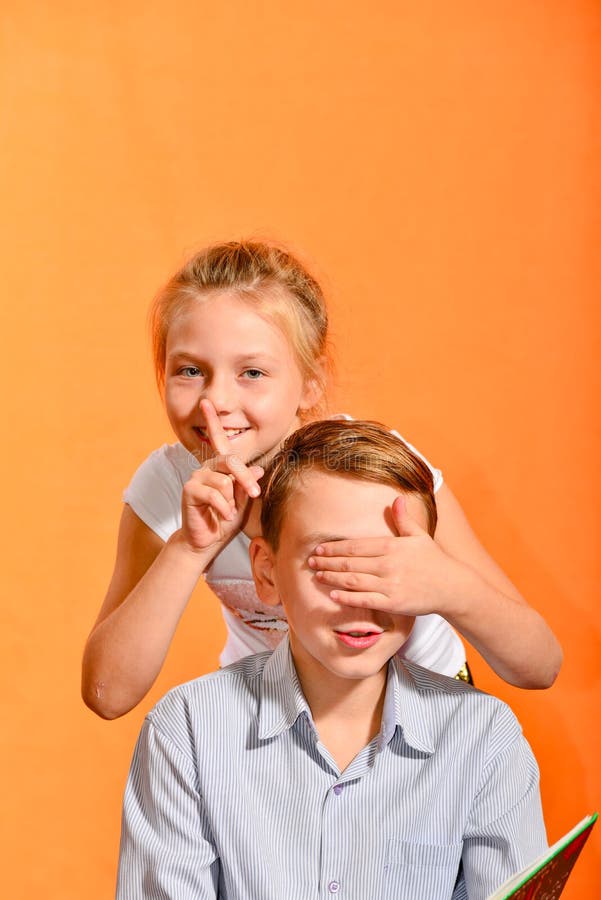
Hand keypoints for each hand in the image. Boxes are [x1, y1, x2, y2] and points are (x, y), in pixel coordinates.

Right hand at [180, 399, 263, 552]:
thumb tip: (257, 470)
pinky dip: (224, 508)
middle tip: (254, 495)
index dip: (212, 421)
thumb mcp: (243, 503)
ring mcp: (196, 478)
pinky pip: (215, 494)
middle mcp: (207, 468)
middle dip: (245, 479)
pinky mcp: (190, 490)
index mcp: (220, 467)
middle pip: (230, 461)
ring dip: (232, 502)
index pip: (218, 441)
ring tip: (226, 512)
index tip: (205, 403)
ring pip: (225, 481)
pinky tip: (222, 516)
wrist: (206, 541)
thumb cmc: (225, 521)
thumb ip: (248, 486)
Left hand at [307, 496, 458, 615]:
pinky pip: (365, 600)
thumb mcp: (419, 536)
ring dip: (332, 578)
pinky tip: (333, 596)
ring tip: (317, 576)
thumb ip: (403, 519)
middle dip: (327, 562)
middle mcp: (388, 564)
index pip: (355, 545)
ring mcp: (390, 584)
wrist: (452, 587)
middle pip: (350, 563)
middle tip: (310, 562)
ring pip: (354, 581)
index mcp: (392, 546)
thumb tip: (396, 499)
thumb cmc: (433, 560)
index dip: (334, 547)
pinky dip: (347, 598)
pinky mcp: (394, 603)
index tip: (319, 548)